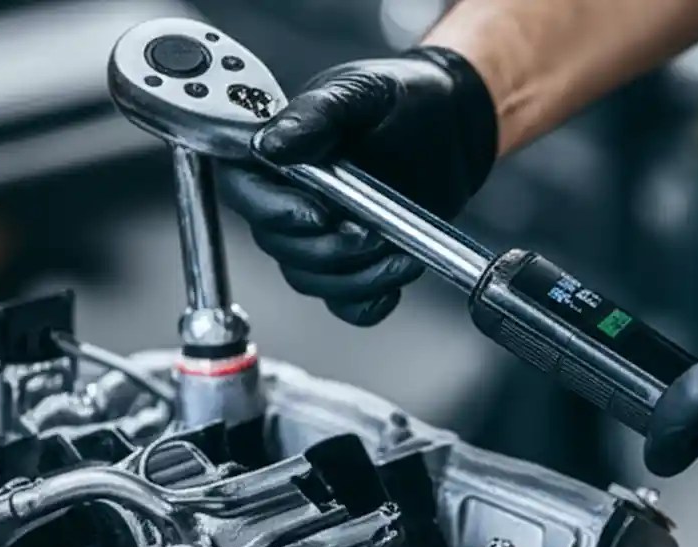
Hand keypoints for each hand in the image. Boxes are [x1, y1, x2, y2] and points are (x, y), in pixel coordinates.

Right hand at [218, 47, 497, 325]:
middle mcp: (289, 198)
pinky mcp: (356, 262)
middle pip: (278, 245)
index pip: (241, 191)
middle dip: (327, 248)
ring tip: (398, 251)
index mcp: (275, 153)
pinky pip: (348, 303)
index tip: (318, 214)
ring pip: (311, 278)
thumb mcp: (361, 93)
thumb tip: (270, 144)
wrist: (456, 123)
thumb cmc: (403, 97)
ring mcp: (321, 234)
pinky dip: (370, 300)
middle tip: (370, 231)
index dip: (272, 211)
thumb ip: (315, 114)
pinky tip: (396, 273)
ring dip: (356, 275)